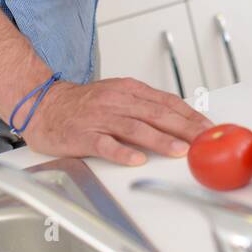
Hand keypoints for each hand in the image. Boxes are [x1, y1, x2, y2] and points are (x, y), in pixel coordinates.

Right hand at [22, 77, 211, 165]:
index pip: (166, 102)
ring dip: (160, 140)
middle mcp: (117, 101)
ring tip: (179, 151)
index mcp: (128, 90)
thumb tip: (178, 119)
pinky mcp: (83, 135)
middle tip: (204, 141)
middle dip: (184, 128)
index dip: (190, 116)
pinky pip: (105, 145)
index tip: (208, 129)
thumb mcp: (118, 95)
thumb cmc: (83, 104)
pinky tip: (136, 160)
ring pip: (135, 128)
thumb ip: (145, 105)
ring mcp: (100, 118)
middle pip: (156, 114)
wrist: (43, 105)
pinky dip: (122, 152)